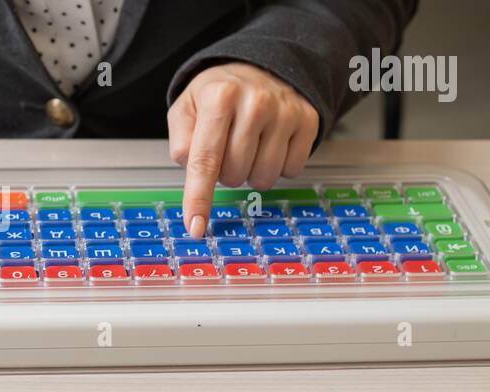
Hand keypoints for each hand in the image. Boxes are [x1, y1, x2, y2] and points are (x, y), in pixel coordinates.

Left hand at [167, 62, 318, 237]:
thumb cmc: (219, 94)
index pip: (205, 159)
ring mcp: (286, 112)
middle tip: (226, 148)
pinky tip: (271, 143)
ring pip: (263, 178)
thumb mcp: (187, 107)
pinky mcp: (309, 121)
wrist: (263, 66)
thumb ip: (181, 139)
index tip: (195, 227)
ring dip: (251, 173)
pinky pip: (290, 171)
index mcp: (219, 97)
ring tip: (248, 146)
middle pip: (234, 175)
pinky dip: (277, 167)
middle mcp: (255, 103)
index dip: (199, 197)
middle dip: (225, 173)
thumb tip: (189, 167)